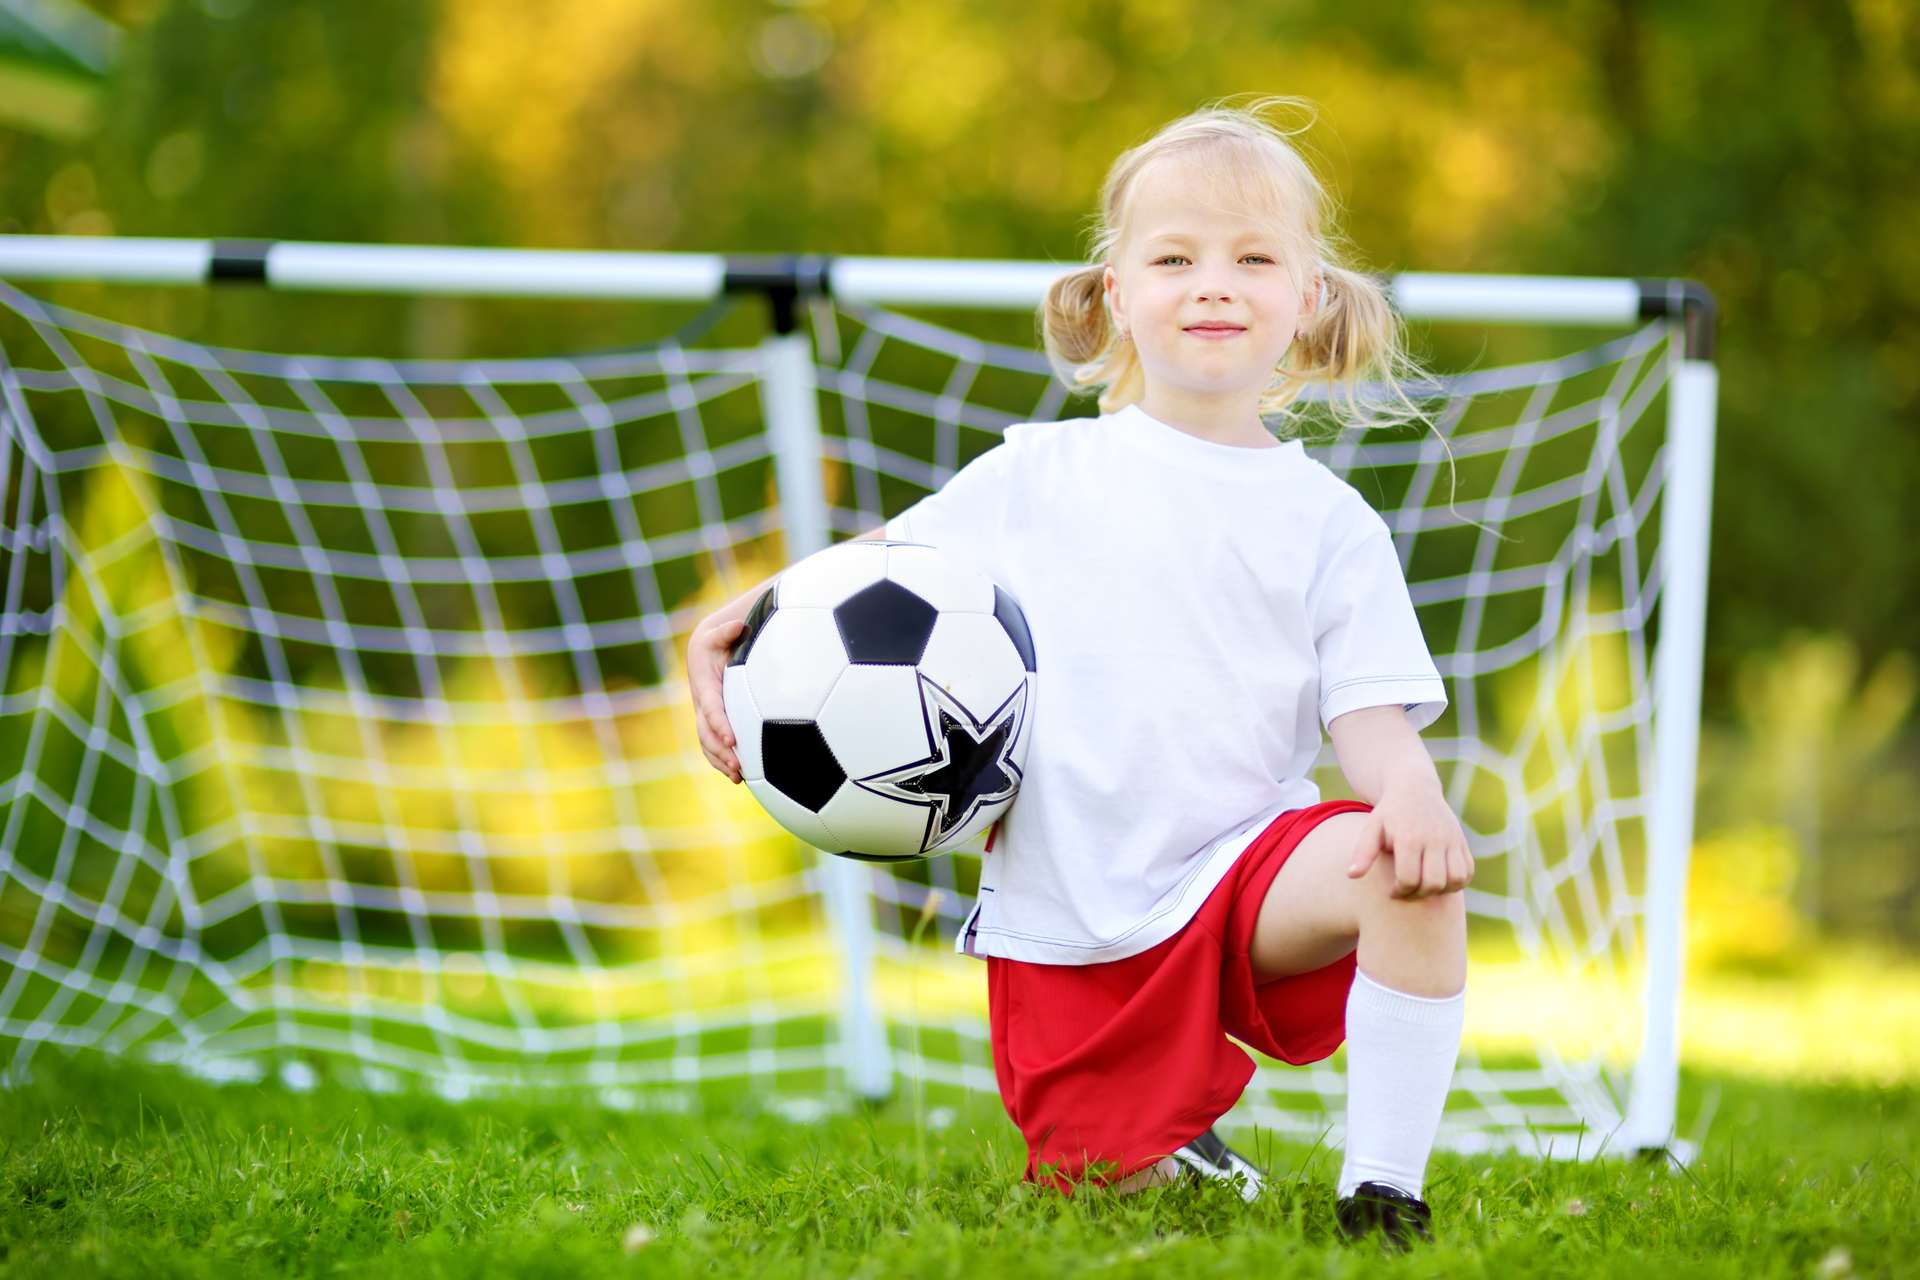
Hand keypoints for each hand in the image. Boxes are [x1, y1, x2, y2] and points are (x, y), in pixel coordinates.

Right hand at [687, 614, 746, 782]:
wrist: (708, 648)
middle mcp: (702, 703)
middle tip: (739, 767)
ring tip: (739, 777)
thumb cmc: (719, 638)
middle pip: (706, 734)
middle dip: (720, 752)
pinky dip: (722, 761)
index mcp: (704, 685)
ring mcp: (705, 715)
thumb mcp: (720, 631)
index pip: (712, 709)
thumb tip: (737, 625)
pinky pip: (713, 745)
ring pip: (708, 744)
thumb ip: (726, 630)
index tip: (734, 740)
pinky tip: (740, 776)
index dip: (720, 725)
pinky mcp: (713, 722)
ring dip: (721, 762)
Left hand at [1346, 784, 1473, 898]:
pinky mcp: (1461, 841)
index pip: (1409, 879)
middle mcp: (1434, 839)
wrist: (1414, 788)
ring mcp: (1451, 840)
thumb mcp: (1372, 828)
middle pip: (1434, 883)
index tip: (1392, 891)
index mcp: (1409, 838)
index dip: (1399, 892)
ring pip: (1455, 879)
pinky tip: (1440, 881)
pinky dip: (1457, 882)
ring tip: (1424, 887)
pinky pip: (1467, 871)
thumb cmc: (1388, 813)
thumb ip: (1363, 853)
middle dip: (1419, 894)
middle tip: (1407, 891)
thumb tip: (1351, 876)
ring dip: (1441, 891)